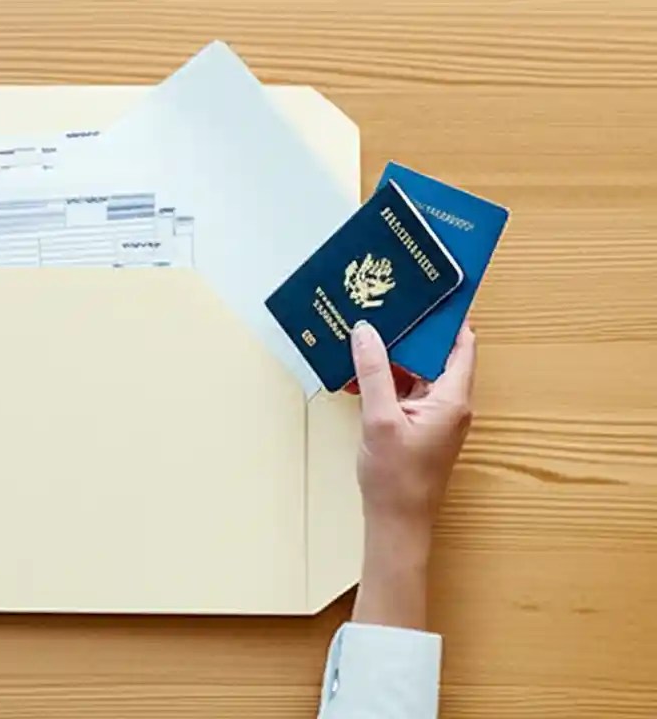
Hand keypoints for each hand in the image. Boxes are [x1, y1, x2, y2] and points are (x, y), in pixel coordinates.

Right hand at [348, 321, 476, 628]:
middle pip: (434, 354)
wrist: (397, 525)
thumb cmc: (397, 479)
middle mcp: (449, 403)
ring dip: (389, 357)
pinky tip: (356, 374)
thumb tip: (367, 331)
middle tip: (382, 306)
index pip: (461, 343)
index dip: (447, 316)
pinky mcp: (416, 427)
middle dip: (407, 332)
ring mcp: (433, 416)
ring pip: (414, 372)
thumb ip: (374, 372)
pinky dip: (382, 381)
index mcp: (452, 398)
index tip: (427, 290)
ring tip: (361, 335)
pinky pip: (402, 392)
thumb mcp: (380, 419)